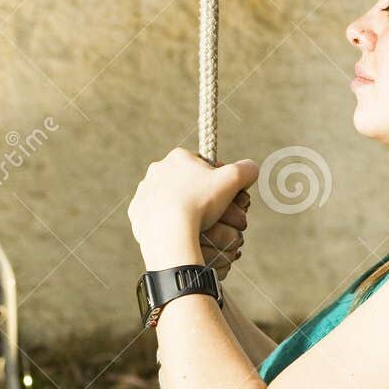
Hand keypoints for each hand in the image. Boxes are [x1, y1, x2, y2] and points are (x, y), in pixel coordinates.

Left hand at [129, 147, 258, 267]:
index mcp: (178, 157)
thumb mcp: (233, 180)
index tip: (223, 196)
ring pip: (168, 198)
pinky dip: (165, 222)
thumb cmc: (201, 202)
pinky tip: (177, 230)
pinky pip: (154, 215)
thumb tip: (251, 168)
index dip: (217, 181)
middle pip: (185, 182)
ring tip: (195, 223)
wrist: (170, 231)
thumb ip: (246, 169)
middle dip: (198, 194)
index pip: (203, 165)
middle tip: (211, 212)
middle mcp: (157, 170)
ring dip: (182, 208)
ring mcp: (144, 192)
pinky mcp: (136, 212)